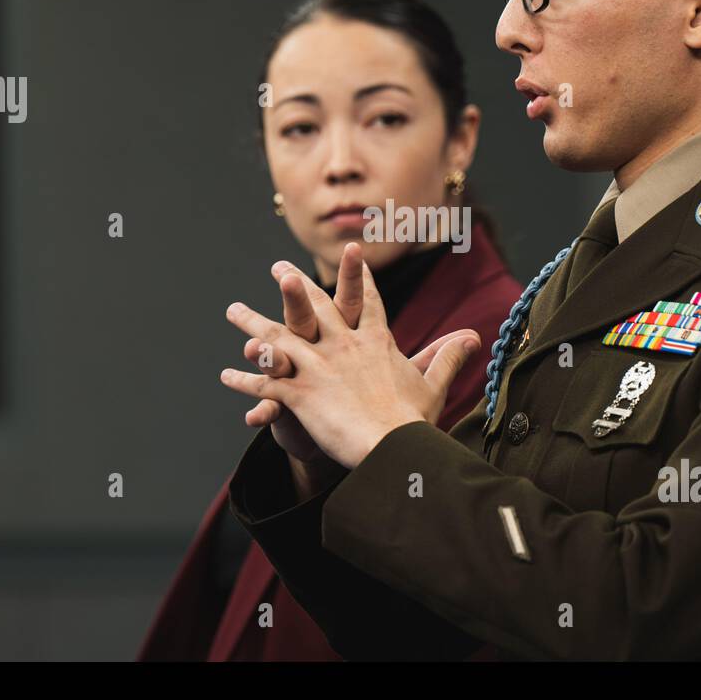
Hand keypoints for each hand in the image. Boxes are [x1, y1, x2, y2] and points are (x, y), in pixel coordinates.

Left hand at [221, 243, 482, 467]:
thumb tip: (474, 335)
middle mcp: (343, 347)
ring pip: (278, 338)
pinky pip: (265, 383)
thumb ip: (449, 357)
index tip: (352, 254)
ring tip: (233, 310)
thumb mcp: (434, 385)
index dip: (359, 279)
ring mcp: (319, 367)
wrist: (394, 446)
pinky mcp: (300, 393)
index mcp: (375, 343)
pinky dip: (245, 380)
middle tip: (278, 266)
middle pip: (314, 307)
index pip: (366, 303)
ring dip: (252, 323)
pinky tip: (226, 376)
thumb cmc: (416, 420)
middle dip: (294, 285)